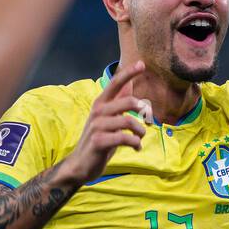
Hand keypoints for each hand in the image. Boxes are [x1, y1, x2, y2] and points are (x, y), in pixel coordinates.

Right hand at [61, 60, 151, 184]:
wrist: (81, 164)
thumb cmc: (99, 140)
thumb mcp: (109, 119)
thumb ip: (118, 102)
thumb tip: (130, 83)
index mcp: (100, 103)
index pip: (115, 83)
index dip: (129, 72)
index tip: (142, 64)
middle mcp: (98, 111)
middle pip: (128, 102)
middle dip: (143, 111)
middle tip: (148, 120)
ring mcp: (97, 126)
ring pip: (128, 122)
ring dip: (140, 131)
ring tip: (140, 138)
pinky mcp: (99, 141)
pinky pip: (124, 138)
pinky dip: (135, 143)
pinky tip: (136, 148)